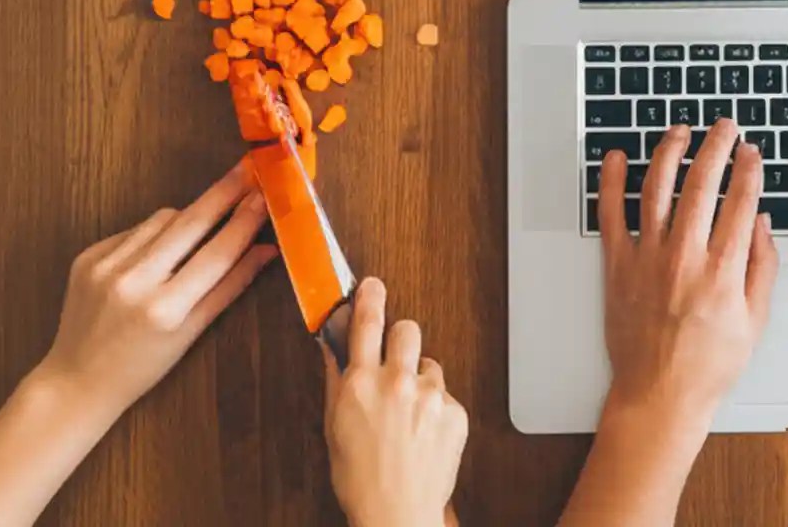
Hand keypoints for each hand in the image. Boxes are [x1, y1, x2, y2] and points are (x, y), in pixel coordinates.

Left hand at [39, 162, 275, 415]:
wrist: (77, 379)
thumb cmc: (144, 365)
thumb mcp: (192, 333)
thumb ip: (230, 287)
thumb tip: (267, 250)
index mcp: (166, 309)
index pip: (217, 253)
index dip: (244, 221)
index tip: (264, 195)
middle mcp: (133, 282)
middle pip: (190, 223)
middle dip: (222, 193)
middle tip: (247, 169)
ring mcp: (105, 266)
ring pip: (162, 220)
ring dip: (188, 217)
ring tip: (201, 230)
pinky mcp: (87, 256)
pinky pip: (135, 230)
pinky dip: (155, 233)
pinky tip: (158, 254)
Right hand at [323, 278, 466, 526]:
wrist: (397, 514)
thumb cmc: (359, 479)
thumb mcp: (335, 428)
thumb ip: (337, 381)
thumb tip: (332, 349)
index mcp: (361, 384)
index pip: (365, 324)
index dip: (370, 297)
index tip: (373, 284)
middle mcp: (397, 383)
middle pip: (408, 329)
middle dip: (401, 338)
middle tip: (396, 359)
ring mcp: (430, 396)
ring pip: (429, 366)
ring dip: (420, 381)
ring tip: (409, 416)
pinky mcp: (455, 412)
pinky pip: (445, 397)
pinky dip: (436, 410)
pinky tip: (424, 435)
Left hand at [598, 119, 778, 422]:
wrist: (659, 394)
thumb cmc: (707, 365)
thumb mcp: (755, 320)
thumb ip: (762, 266)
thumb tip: (761, 223)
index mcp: (722, 270)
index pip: (739, 202)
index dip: (748, 170)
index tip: (751, 151)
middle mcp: (684, 257)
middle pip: (701, 185)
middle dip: (716, 147)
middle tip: (724, 127)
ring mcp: (647, 259)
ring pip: (657, 189)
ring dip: (669, 153)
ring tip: (680, 131)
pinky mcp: (618, 266)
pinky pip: (610, 215)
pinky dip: (611, 183)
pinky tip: (617, 159)